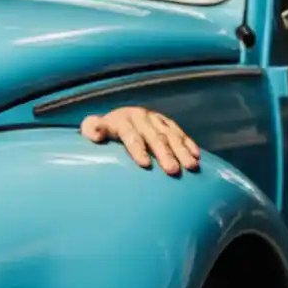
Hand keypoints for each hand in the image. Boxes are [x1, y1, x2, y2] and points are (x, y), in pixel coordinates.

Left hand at [80, 107, 199, 174]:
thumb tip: (97, 133)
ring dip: (182, 151)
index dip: (137, 148)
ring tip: (190, 166)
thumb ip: (92, 129)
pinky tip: (196, 156)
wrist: (116, 120)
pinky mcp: (166, 123)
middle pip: (154, 137)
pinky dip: (189, 144)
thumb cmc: (103, 133)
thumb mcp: (92, 129)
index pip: (130, 134)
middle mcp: (140, 117)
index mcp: (122, 120)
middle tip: (172, 170)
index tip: (144, 164)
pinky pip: (180, 133)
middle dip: (165, 154)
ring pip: (171, 135)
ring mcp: (155, 119)